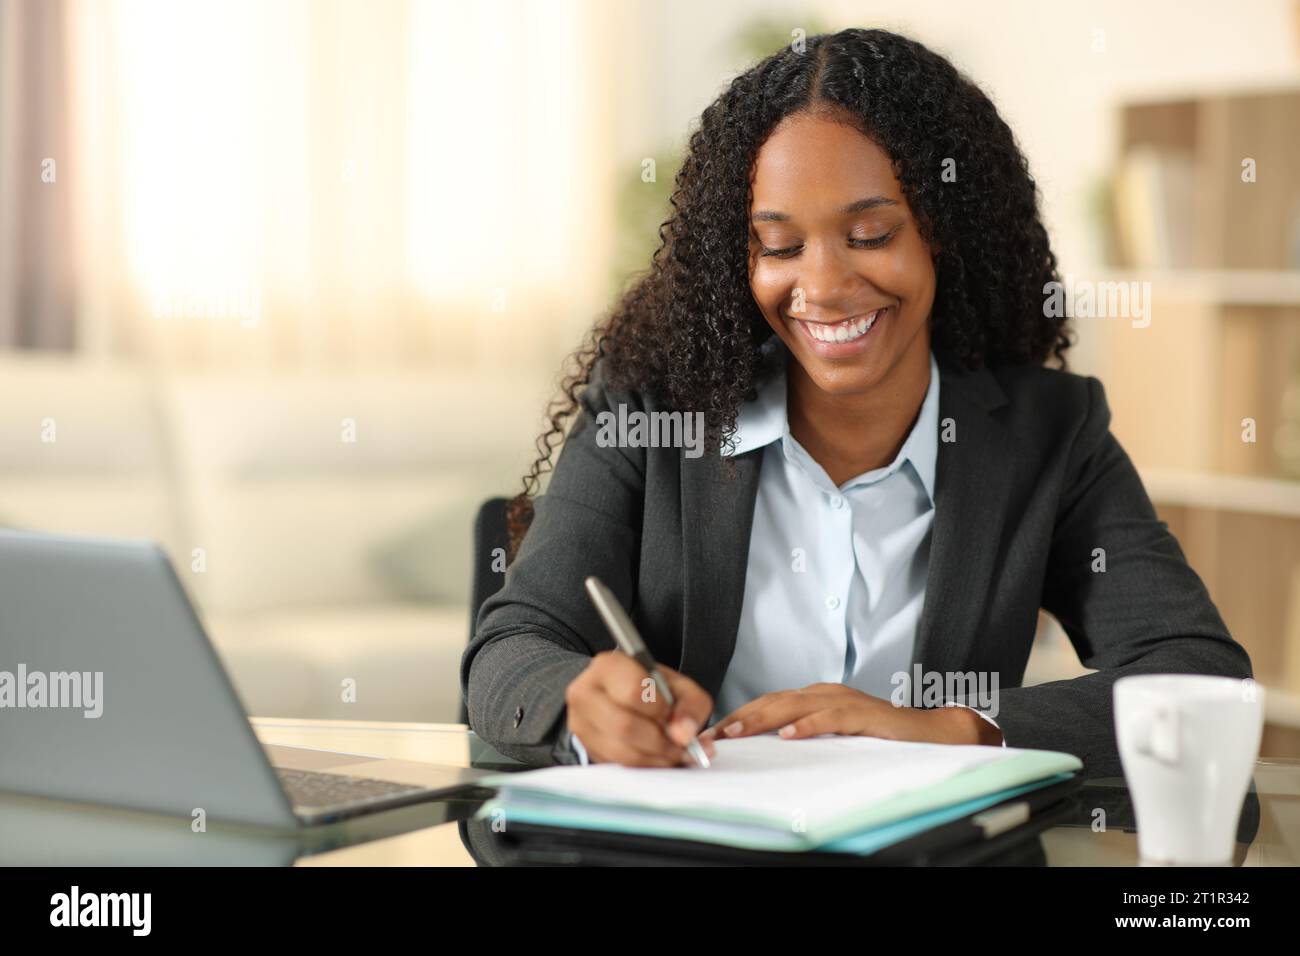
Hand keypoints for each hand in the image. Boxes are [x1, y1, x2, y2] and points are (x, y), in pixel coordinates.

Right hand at [564, 651, 716, 766]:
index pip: (633, 692)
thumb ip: (691, 706)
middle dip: (659, 741)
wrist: (624, 696)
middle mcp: (585, 692)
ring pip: (620, 751)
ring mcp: (580, 722)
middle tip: (678, 743)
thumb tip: (683, 735)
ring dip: (653, 757)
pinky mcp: (585, 747)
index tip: (670, 713)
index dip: (659, 709)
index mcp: (608, 666)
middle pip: (624, 726)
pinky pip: (616, 765)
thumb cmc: (651, 689)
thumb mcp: (680, 686)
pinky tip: (655, 756)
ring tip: (670, 751)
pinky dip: (643, 766)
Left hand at [699, 682, 1001, 745]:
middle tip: (714, 733)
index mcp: (815, 696)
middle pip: (774, 701)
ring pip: (795, 706)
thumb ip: (806, 733)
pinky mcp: (864, 714)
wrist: (930, 732)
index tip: (713, 732)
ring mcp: (845, 701)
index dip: (740, 715)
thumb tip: (768, 747)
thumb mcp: (835, 734)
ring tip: (738, 732)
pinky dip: (809, 725)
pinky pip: (831, 718)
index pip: (769, 703)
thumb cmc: (880, 735)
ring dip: (763, 719)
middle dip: (741, 716)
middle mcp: (825, 693)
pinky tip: (789, 735)